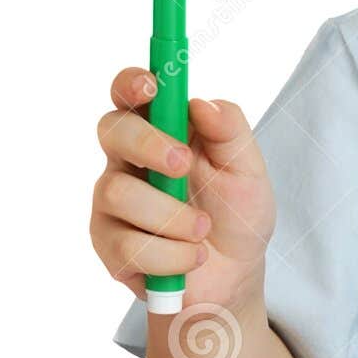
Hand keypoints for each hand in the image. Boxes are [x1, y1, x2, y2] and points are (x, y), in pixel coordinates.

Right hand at [91, 67, 276, 312]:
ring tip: (203, 229)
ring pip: (117, 192)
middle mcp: (128, 160)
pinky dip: (172, 255)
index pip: (131, 92)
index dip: (132, 82)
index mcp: (162, 130)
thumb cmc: (237, 213)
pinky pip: (127, 245)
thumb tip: (201, 102)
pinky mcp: (109, 246)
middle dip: (147, 144)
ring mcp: (112, 203)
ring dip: (171, 215)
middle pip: (112, 130)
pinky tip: (192, 257)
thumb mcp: (248, 169)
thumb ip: (230, 131)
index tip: (151, 87)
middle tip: (183, 164)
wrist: (235, 276)